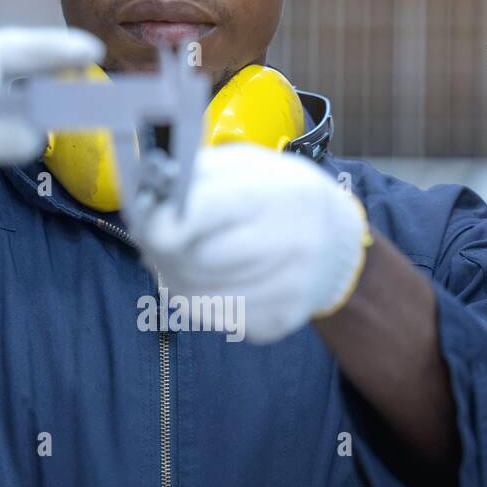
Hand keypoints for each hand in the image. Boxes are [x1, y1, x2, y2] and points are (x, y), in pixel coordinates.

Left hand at [132, 143, 370, 343]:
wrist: (340, 243)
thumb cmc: (280, 194)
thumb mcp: (248, 165)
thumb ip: (198, 173)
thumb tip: (148, 195)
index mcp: (278, 194)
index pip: (204, 210)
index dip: (163, 217)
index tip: (146, 214)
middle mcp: (289, 244)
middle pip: (193, 258)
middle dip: (158, 247)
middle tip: (150, 234)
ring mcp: (286, 289)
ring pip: (194, 293)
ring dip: (169, 273)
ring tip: (171, 254)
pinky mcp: (278, 321)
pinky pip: (211, 316)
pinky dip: (192, 297)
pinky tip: (200, 277)